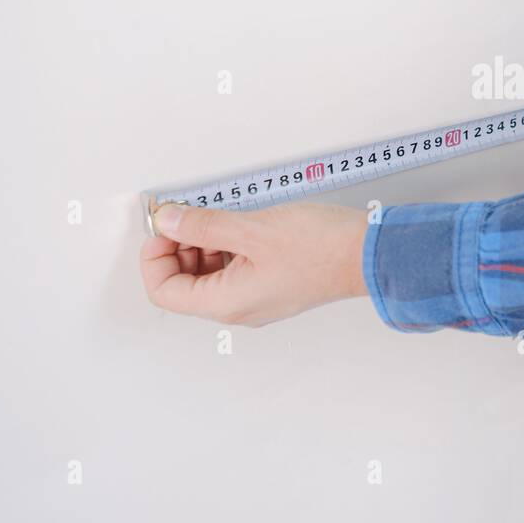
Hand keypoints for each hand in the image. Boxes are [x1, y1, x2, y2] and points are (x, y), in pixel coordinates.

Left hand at [140, 200, 369, 326]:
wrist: (368, 255)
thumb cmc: (321, 248)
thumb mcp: (252, 228)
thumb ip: (203, 225)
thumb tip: (168, 222)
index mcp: (227, 302)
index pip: (164, 291)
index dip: (155, 256)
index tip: (165, 225)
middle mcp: (238, 308)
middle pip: (184, 283)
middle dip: (179, 246)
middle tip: (189, 214)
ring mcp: (256, 298)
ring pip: (209, 275)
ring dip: (203, 243)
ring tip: (218, 215)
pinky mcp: (272, 284)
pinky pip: (234, 269)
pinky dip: (226, 245)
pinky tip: (238, 223)